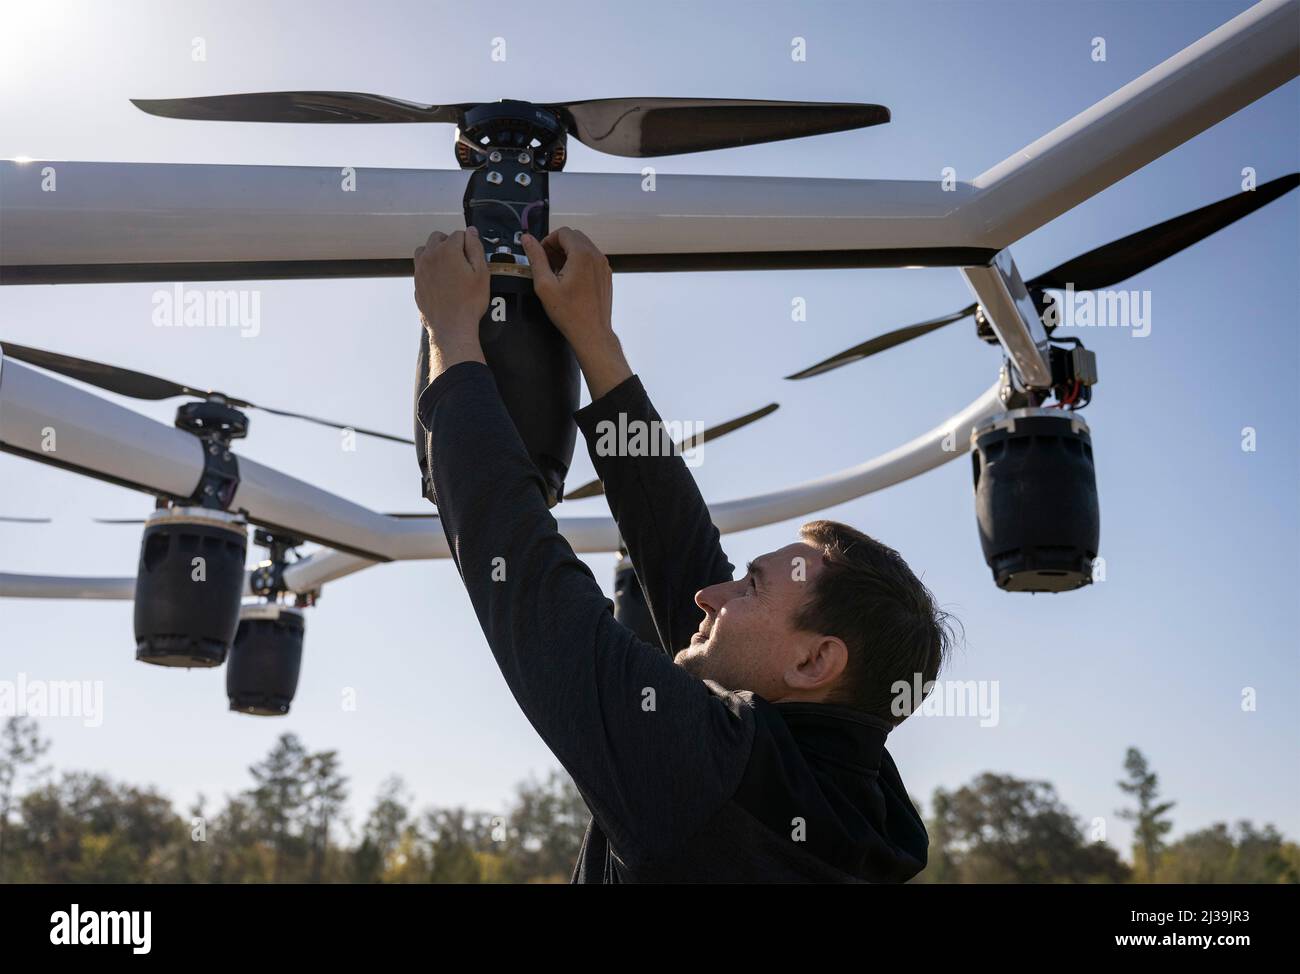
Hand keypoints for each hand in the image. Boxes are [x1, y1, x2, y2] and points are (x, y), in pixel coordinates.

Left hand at [414, 228, 488, 377]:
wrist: (452, 327)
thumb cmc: (469, 302)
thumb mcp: (481, 273)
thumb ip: (475, 248)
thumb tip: (470, 231)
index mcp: (447, 250)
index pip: (459, 234)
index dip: (468, 243)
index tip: (473, 256)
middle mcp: (430, 255)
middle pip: (438, 237)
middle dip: (450, 242)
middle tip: (461, 259)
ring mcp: (420, 269)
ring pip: (424, 249)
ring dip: (435, 251)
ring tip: (448, 266)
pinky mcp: (416, 281)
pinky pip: (420, 266)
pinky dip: (429, 266)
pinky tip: (440, 279)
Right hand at [521, 227, 629, 398]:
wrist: (592, 333)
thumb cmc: (569, 313)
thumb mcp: (545, 285)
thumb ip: (536, 258)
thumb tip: (527, 239)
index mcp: (582, 255)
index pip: (563, 232)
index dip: (548, 240)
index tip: (541, 255)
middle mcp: (596, 256)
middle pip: (574, 237)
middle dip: (558, 245)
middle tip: (546, 263)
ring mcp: (604, 266)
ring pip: (584, 247)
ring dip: (568, 253)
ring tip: (556, 273)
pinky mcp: (606, 275)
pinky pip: (591, 259)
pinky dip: (579, 262)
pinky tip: (569, 279)